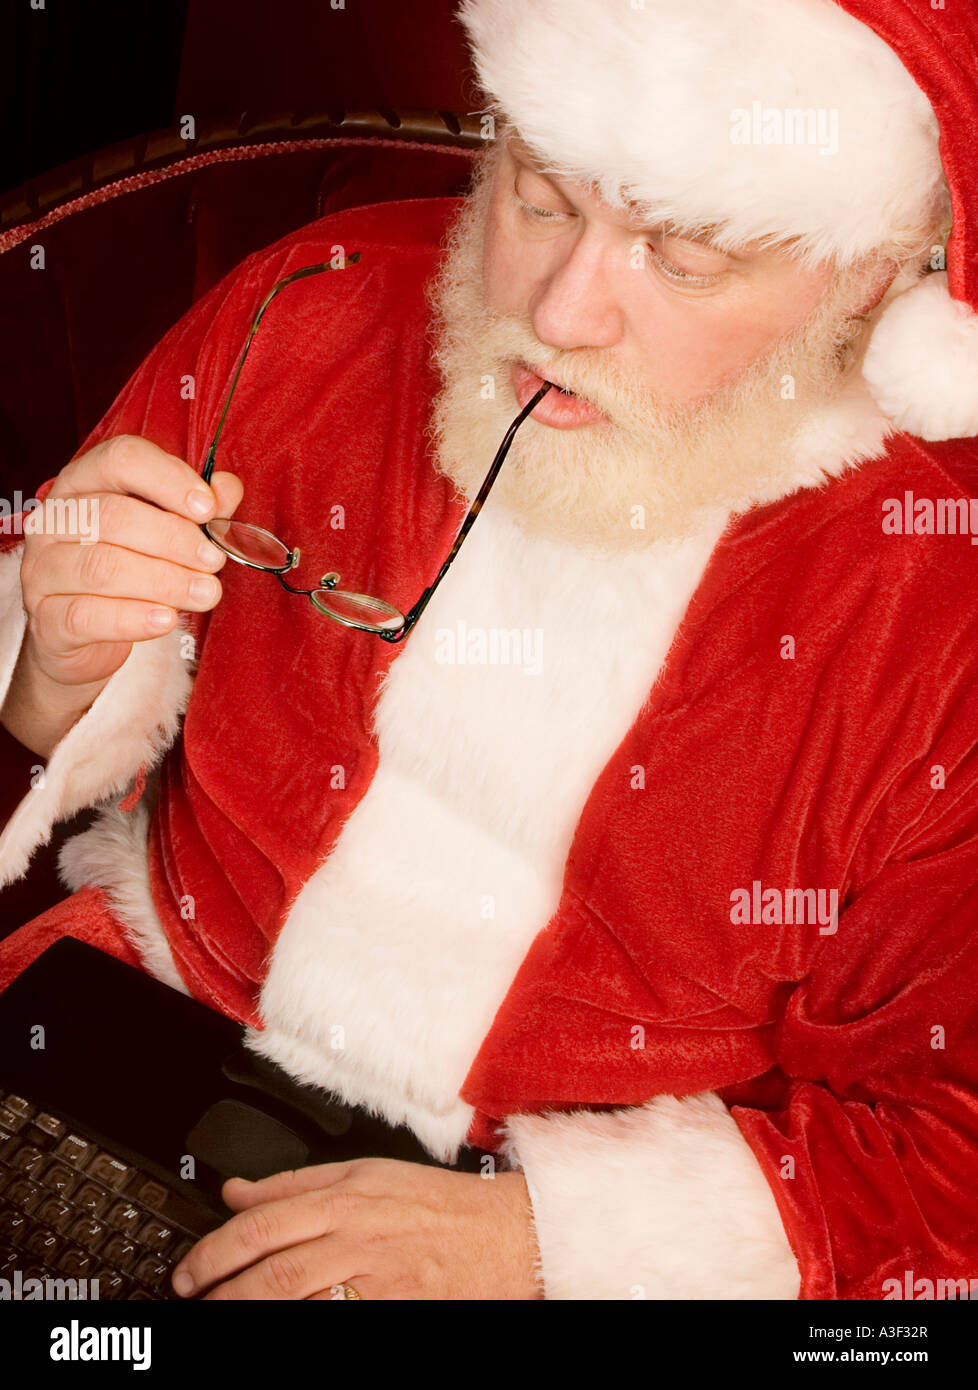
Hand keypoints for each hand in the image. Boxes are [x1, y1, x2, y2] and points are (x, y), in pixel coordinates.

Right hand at [2, 435, 241, 755]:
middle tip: (214, 561)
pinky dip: (133, 618)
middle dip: (174, 538)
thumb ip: (194, 509)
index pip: (120, 459)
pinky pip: (87, 616)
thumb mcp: (163, 533)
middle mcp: (54, 520)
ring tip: (206, 594)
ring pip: (102, 567)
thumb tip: (227, 488)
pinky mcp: (46, 620)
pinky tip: (166, 619)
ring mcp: (42, 569)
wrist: (82, 636)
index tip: (209, 508)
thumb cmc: (126, 572)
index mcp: (83, 483)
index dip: (169, 479)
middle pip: (113, 515)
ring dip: (164, 581)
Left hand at [170, 1158, 543, 1300]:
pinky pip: (333, 1321)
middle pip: (270, 1270)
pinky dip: (299, 1324)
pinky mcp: (391, 1312)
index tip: (188, 1271)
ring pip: (294, 1300)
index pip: (261, 1223)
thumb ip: (295, 1183)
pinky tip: (278, 1326)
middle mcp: (355, 1237)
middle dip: (220, 1292)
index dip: (214, 1251)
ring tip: (222, 1316)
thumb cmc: (439, 1206)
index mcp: (345, 1197)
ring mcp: (374, 1280)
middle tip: (192, 1300)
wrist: (506, 1237)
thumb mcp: (366, 1174)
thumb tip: (235, 1192)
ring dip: (249, 1312)